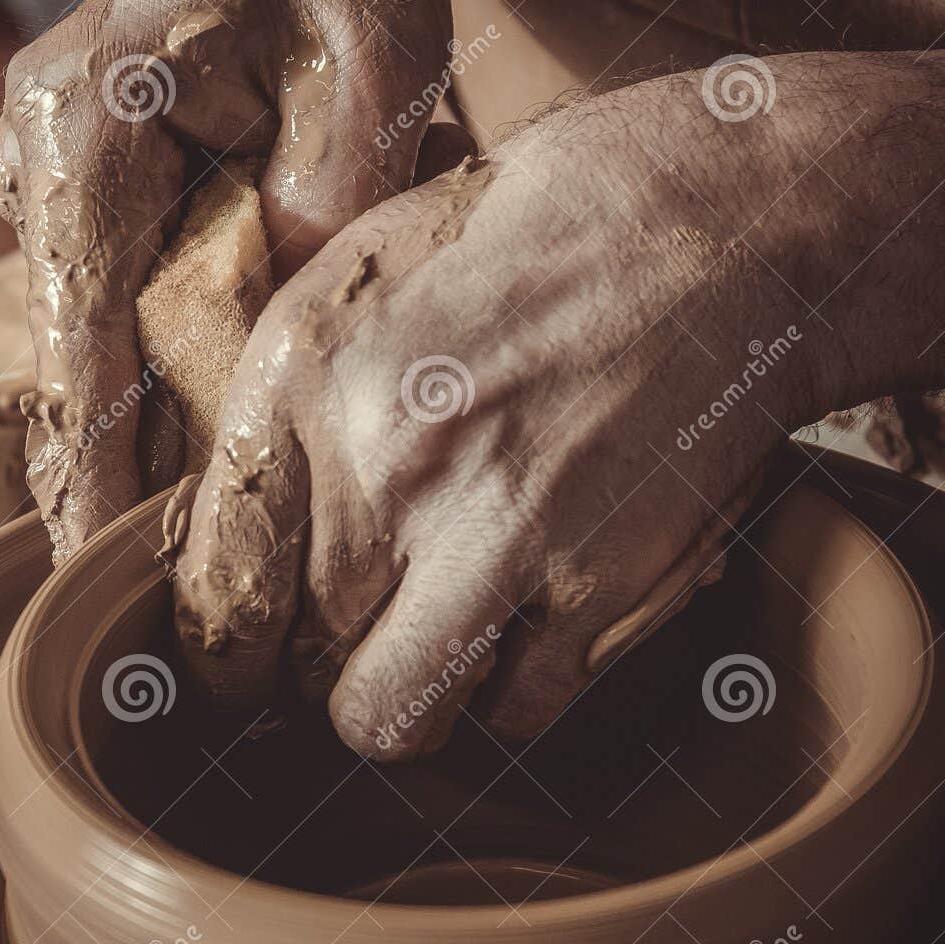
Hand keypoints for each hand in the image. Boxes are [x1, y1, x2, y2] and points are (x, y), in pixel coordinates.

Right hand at [0, 0, 456, 561]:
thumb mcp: (368, 74)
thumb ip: (316, 216)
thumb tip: (261, 358)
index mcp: (89, 132)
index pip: (80, 342)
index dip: (88, 467)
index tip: (86, 571)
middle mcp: (43, 158)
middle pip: (77, 354)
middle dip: (121, 463)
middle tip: (159, 589)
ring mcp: (49, 166)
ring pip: (93, 332)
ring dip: (150, 410)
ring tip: (198, 506)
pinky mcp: (77, 177)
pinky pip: (109, 292)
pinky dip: (158, 351)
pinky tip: (204, 406)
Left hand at [171, 70, 843, 759]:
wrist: (728, 225)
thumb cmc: (539, 234)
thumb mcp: (366, 264)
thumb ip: (289, 399)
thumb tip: (234, 522)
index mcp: (308, 376)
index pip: (217, 585)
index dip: (221, 652)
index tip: (241, 664)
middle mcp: (387, 464)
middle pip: (296, 663)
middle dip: (314, 667)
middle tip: (350, 638)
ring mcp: (493, 531)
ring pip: (392, 719)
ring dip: (404, 697)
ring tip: (432, 643)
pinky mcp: (597, 581)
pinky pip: (516, 708)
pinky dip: (514, 686)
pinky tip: (526, 619)